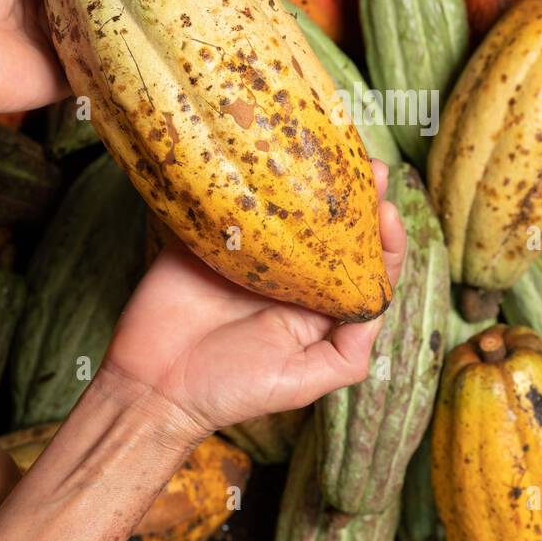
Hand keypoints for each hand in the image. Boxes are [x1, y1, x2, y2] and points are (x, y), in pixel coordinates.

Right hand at [102, 160, 407, 439]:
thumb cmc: (230, 390)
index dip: (384, 238)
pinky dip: (256, 179)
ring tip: (334, 149)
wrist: (154, 385)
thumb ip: (347, 353)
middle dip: (359, 196)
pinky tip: (274, 156)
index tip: (387, 211)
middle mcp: (293, 275)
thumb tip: (379, 306)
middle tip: (371, 166)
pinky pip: (239, 201)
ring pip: (294, 209)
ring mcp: (254, 252)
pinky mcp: (214, 236)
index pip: (365, 266)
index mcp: (319, 306)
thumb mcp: (300, 381)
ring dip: (315, 179)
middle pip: (336, 229)